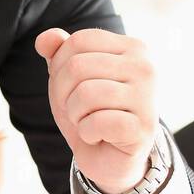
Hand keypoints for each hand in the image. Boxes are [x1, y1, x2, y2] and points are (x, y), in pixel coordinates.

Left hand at [35, 29, 156, 193]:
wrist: (110, 156)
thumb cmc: (91, 110)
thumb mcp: (69, 77)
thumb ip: (58, 53)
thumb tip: (45, 38)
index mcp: (132, 48)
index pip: (78, 41)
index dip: (60, 65)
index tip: (72, 86)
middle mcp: (146, 67)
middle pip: (77, 66)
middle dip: (64, 93)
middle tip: (79, 109)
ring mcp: (148, 97)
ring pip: (85, 94)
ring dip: (75, 114)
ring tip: (89, 121)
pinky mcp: (144, 128)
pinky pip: (97, 122)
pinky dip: (87, 132)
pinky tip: (99, 136)